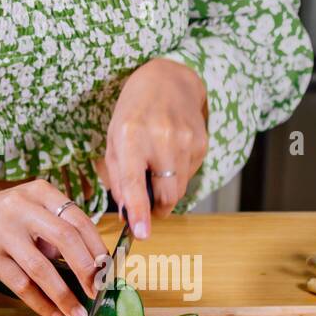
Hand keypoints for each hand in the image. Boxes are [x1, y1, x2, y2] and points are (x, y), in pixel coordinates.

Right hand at [0, 181, 108, 315]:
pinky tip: (54, 313)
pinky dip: (40, 302)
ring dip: (63, 295)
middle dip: (86, 269)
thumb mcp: (38, 211)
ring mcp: (3, 232)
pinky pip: (21, 285)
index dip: (97, 248)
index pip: (78, 220)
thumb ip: (63, 231)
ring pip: (40, 267)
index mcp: (41, 192)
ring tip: (77, 314)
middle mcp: (21, 208)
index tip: (108, 271)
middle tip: (97, 292)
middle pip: (64, 238)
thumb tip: (97, 270)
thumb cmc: (14, 219)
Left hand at [100, 58, 207, 239]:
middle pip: (165, 195)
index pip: (135, 182)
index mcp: (131, 136)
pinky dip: (177, 174)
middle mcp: (161, 138)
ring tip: (157, 167)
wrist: (168, 82)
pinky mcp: (201, 143)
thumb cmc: (133, 114)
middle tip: (147, 201)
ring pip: (179, 190)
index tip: (142, 233)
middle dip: (156, 208)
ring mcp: (185, 140)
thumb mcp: (114, 140)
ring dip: (166, 190)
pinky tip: (170, 154)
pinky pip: (189, 176)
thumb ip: (118, 179)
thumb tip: (128, 213)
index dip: (139, 210)